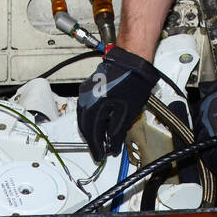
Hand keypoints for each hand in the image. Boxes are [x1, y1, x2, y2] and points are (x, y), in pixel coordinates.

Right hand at [76, 46, 159, 161]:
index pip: (93, 133)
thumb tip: (112, 146)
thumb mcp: (128, 112)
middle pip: (84, 126)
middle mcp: (86, 98)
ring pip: (83, 117)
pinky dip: (90, 119)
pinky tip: (98, 124)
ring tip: (99, 140)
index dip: (97, 148)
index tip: (101, 156)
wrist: (132, 61)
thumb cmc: (132, 81)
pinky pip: (85, 108)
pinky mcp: (89, 87)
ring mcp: (85, 91)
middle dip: (92, 140)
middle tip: (99, 151)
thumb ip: (117, 132)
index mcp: (95, 105)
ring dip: (90, 130)